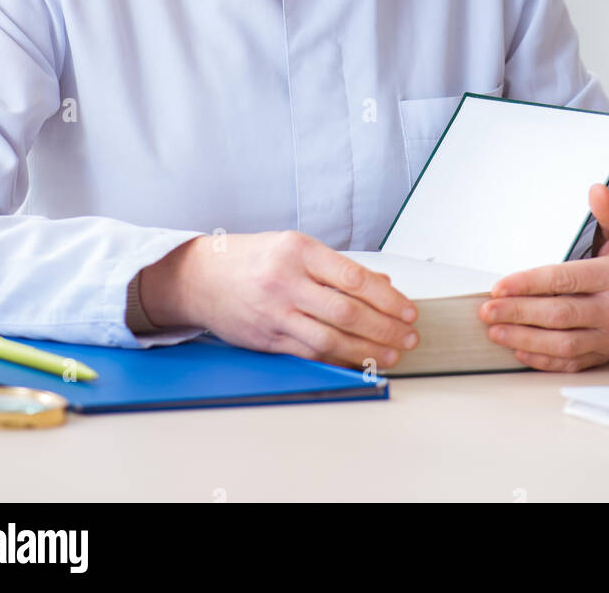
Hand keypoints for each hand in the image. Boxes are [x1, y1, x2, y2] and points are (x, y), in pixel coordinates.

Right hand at [139, 230, 419, 371]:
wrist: (199, 276)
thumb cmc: (252, 257)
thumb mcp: (293, 247)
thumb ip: (337, 267)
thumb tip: (382, 284)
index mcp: (298, 250)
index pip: (353, 277)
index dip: (387, 298)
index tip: (408, 309)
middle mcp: (286, 281)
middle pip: (346, 312)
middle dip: (385, 327)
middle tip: (409, 335)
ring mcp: (275, 313)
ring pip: (331, 339)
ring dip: (368, 350)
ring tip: (393, 353)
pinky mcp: (267, 338)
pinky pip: (310, 354)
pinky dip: (340, 360)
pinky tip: (360, 361)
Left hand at [477, 184, 608, 371]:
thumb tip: (597, 190)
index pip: (566, 280)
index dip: (529, 284)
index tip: (500, 286)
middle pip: (561, 315)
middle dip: (519, 313)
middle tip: (487, 310)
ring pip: (563, 345)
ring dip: (525, 340)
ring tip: (495, 330)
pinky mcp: (603, 355)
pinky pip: (570, 363)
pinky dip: (542, 360)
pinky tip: (518, 350)